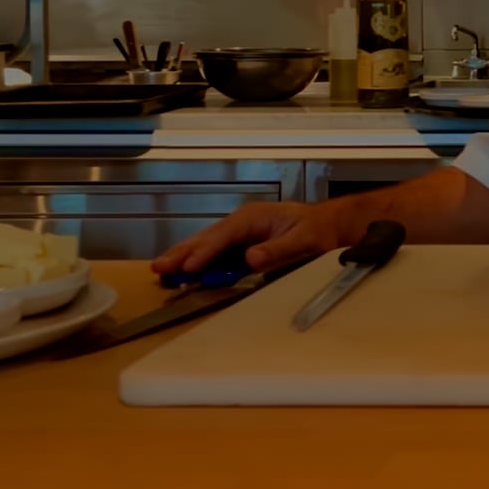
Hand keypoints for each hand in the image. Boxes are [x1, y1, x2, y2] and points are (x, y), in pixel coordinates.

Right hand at [151, 201, 361, 276]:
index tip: (188, 267)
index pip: (223, 235)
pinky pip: (214, 251)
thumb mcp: (305, 239)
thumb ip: (279, 249)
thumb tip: (251, 258)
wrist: (329, 225)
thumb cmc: (319, 230)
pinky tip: (182, 271)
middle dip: (182, 253)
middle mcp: (242, 221)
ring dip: (184, 256)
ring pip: (206, 243)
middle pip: (207, 237)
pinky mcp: (240, 242)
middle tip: (159, 268)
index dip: (204, 252)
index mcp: (254, 217)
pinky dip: (197, 260)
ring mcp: (240, 231)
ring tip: (161, 270)